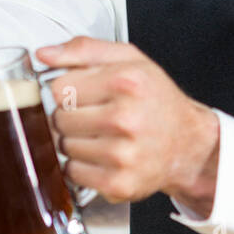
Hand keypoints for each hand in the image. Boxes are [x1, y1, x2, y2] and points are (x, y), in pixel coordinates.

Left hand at [35, 36, 220, 213]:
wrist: (189, 144)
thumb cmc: (157, 101)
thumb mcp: (130, 60)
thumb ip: (85, 49)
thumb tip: (45, 55)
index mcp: (126, 82)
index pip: (59, 87)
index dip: (66, 90)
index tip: (81, 93)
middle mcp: (125, 118)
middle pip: (59, 118)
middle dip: (69, 116)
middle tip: (94, 115)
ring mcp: (122, 154)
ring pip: (63, 146)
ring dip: (75, 142)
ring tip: (101, 135)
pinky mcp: (118, 183)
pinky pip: (73, 173)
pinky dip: (81, 165)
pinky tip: (102, 155)